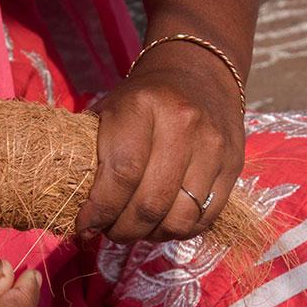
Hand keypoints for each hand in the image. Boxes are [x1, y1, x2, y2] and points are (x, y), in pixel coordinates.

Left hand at [75, 42, 245, 243]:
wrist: (197, 71)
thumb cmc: (142, 97)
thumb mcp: (110, 109)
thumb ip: (92, 152)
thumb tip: (73, 209)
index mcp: (143, 106)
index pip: (121, 174)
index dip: (99, 210)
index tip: (85, 226)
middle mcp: (183, 124)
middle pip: (149, 203)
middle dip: (122, 230)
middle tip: (109, 232)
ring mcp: (213, 145)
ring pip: (179, 218)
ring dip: (151, 235)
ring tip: (136, 228)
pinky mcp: (233, 164)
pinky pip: (205, 218)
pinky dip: (179, 231)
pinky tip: (162, 222)